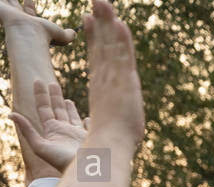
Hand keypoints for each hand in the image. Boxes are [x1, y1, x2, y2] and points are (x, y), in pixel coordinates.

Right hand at [0, 0, 74, 44]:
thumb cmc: (44, 37)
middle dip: (12, 0)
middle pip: (13, 3)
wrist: (28, 35)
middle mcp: (16, 16)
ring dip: (0, 0)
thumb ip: (67, 35)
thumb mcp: (60, 35)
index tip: (31, 0)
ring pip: (2, 1)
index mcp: (29, 21)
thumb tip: (74, 35)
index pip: (28, 10)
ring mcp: (6, 12)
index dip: (30, 5)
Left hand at [10, 79, 86, 171]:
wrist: (87, 173)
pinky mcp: (92, 138)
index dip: (40, 94)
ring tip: (66, 99)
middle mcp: (65, 131)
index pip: (44, 108)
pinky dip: (88, 121)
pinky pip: (89, 126)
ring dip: (69, 108)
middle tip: (51, 83)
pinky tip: (88, 118)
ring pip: (73, 117)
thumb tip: (11, 114)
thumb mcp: (41, 146)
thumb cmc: (64, 162)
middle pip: (57, 110)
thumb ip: (27, 130)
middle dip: (54, 96)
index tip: (37, 81)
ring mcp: (79, 135)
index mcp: (53, 131)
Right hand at [84, 0, 142, 146]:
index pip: (96, 54)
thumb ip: (107, 114)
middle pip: (101, 43)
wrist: (109, 144)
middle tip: (97, 0)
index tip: (88, 18)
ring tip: (103, 2)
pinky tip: (120, 24)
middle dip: (99, 21)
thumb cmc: (109, 140)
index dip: (93, 35)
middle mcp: (104, 77)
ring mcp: (113, 78)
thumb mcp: (109, 121)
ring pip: (110, 45)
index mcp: (100, 84)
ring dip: (108, 22)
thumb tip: (108, 120)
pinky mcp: (124, 82)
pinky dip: (122, 40)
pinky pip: (123, 56)